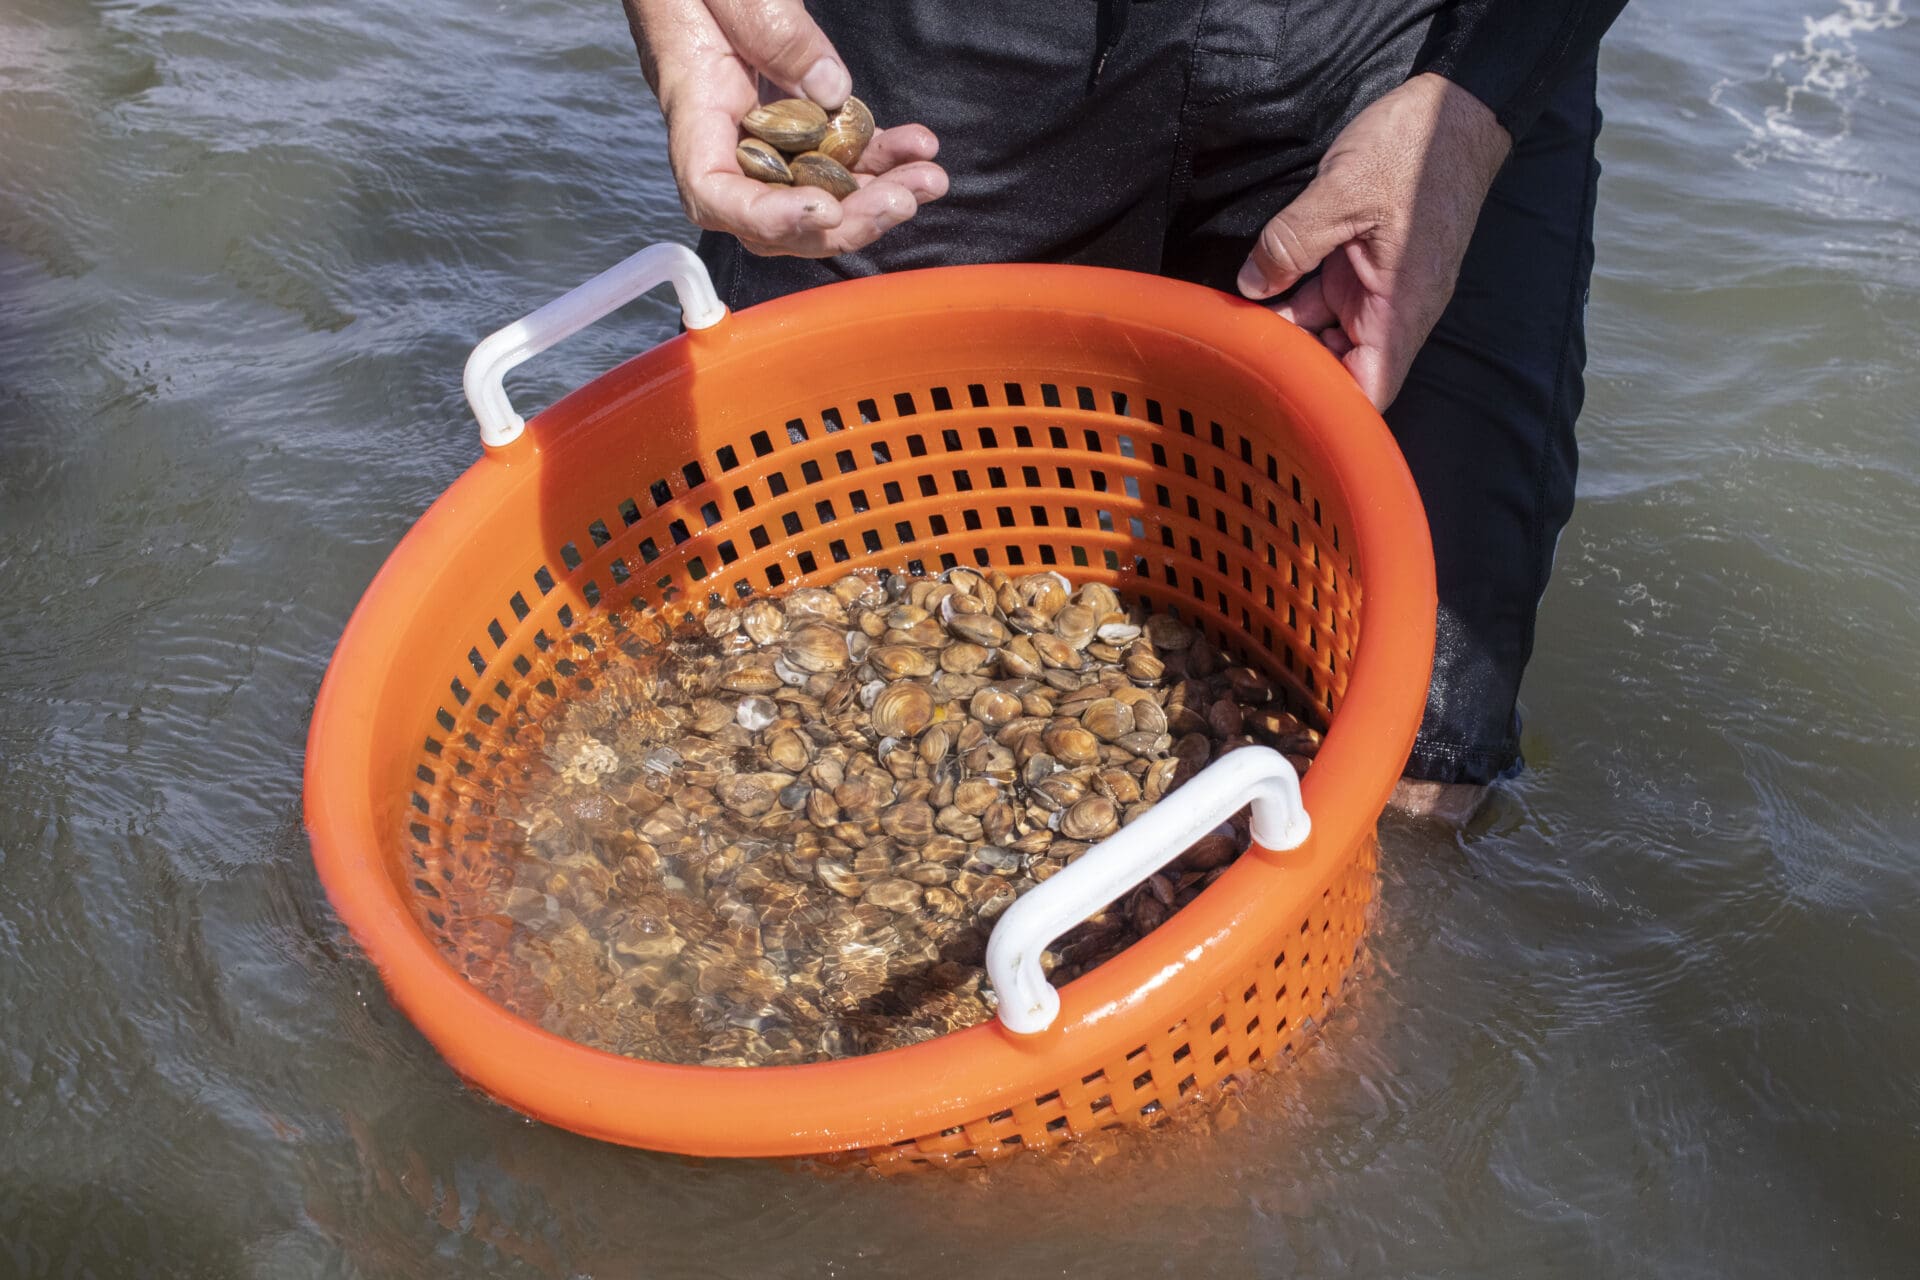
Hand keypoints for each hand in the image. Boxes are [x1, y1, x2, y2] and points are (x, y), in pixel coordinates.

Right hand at [623, 0, 947, 257]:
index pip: (714, 192)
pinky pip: (832, 153)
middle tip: (902, 202)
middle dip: (845, 220)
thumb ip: (771, 30)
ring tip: (929, 179)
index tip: (827, 210)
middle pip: (776, 213)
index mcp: (693, 104)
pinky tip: (916, 146)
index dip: (769, 217)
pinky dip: (877, 157)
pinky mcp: (792, 115)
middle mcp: (724, 133)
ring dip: (875, 195)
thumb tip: (830, 91)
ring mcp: (760, 129)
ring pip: (812, 192)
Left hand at [1235, 73, 1510, 409]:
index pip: (1371, 390)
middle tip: (1240, 358)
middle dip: (1296, 369)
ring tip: (1239, 327)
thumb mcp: (1341, 192)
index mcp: (1400, 310)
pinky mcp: (1369, 269)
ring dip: (1288, 334)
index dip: (1332, 411)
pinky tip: (1258, 295)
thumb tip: (1251, 286)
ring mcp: (1380, 290)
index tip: (1280, 403)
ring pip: (1329, 335)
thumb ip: (1291, 243)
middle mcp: (1394, 311)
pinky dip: (1296, 303)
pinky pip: (1329, 301)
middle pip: (1344, 370)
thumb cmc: (1413, 150)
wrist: (1457, 109)